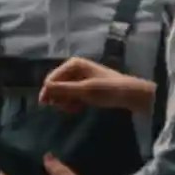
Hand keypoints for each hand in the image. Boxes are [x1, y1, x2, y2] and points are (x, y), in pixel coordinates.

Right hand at [39, 57, 155, 114]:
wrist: (130, 95)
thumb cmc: (107, 90)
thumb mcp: (84, 90)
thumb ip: (63, 89)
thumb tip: (44, 88)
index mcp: (73, 64)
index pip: (51, 79)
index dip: (49, 92)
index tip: (51, 106)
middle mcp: (74, 68)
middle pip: (56, 85)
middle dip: (59, 98)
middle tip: (67, 109)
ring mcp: (80, 77)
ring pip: (63, 92)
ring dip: (66, 102)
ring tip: (75, 109)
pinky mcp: (85, 86)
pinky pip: (72, 95)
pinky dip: (73, 102)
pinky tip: (79, 108)